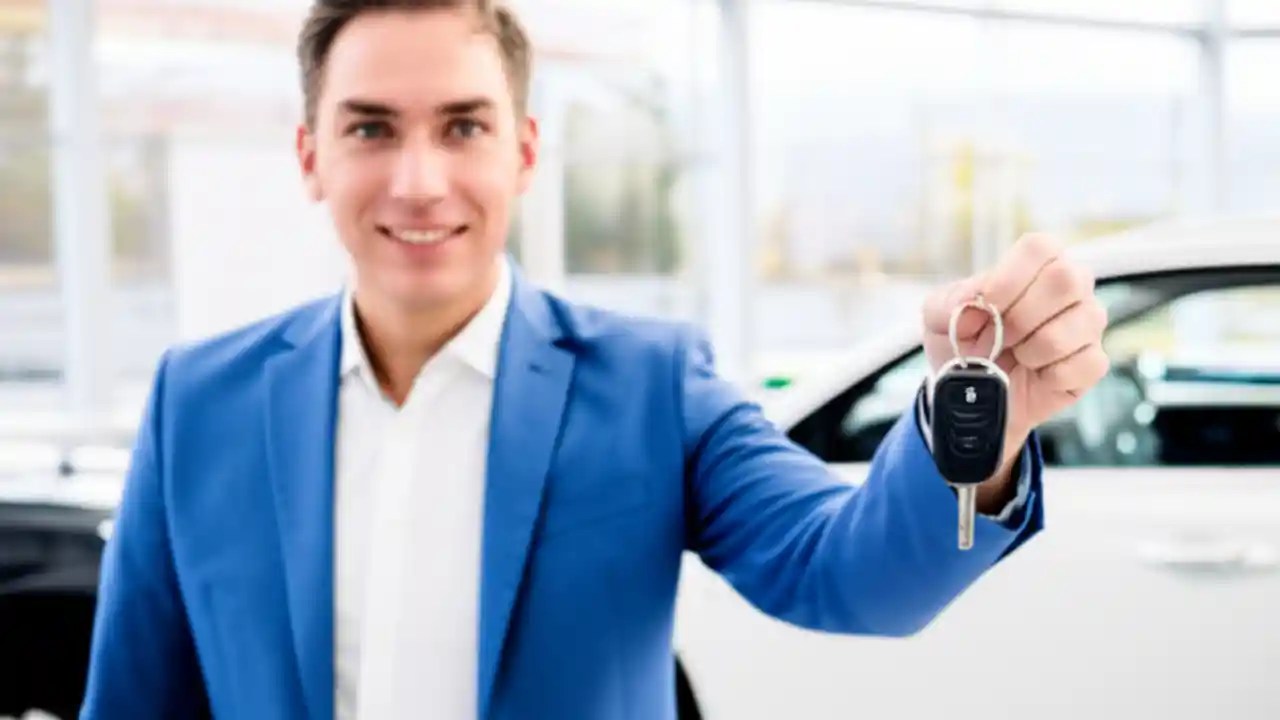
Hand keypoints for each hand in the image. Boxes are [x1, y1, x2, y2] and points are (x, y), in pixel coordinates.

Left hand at [921, 234, 1109, 495]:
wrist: (974, 395)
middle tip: (999, 337)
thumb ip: (947, 304)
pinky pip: (1084, 363)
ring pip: (1075, 326)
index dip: (1011, 277)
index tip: (987, 304)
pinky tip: (1036, 374)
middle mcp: (1071, 286)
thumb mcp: (939, 320)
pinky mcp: (1093, 362)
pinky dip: (1049, 375)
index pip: (1040, 248)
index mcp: (1035, 264)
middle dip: (1021, 316)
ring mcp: (1087, 324)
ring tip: (1015, 356)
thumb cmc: (964, 344)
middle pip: (1065, 280)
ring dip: (1032, 349)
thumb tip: (972, 305)